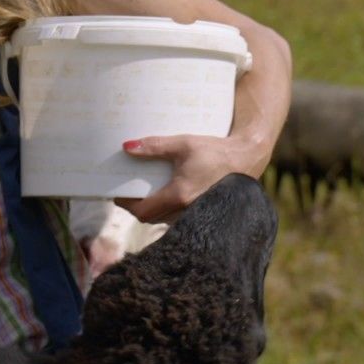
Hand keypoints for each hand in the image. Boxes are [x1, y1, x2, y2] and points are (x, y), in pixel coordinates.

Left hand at [116, 134, 254, 222]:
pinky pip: (176, 219)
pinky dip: (165, 211)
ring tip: (144, 193)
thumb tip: (126, 147)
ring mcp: (195, 216)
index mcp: (179, 195)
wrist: (245, 160)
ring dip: (151, 210)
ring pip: (162, 220)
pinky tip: (164, 197)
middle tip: (127, 192)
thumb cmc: (214, 151)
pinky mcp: (203, 215)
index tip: (117, 193)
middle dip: (136, 207)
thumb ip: (154, 146)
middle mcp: (186, 211)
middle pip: (150, 218)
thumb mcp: (183, 143)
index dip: (126, 204)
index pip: (142, 210)